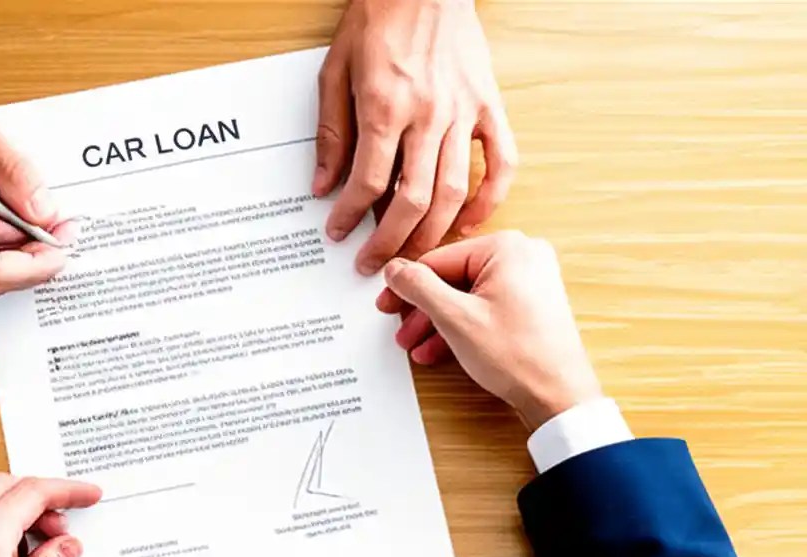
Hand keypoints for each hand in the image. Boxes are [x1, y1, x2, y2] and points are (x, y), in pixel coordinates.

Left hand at [316, 0, 517, 273]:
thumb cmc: (377, 20)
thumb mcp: (335, 71)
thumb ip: (331, 132)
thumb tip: (322, 184)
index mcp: (385, 106)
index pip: (367, 183)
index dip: (349, 217)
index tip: (338, 234)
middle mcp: (428, 115)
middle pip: (412, 200)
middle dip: (389, 242)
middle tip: (372, 264)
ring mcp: (463, 113)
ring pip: (454, 192)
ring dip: (431, 233)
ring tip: (412, 258)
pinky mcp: (489, 106)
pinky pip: (501, 162)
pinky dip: (490, 199)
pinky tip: (470, 223)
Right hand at [377, 232, 601, 428]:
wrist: (560, 396)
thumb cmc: (520, 357)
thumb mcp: (454, 318)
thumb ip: (419, 287)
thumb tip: (395, 269)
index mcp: (506, 248)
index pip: (438, 260)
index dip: (407, 287)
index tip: (388, 304)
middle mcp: (523, 255)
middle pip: (452, 277)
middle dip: (424, 310)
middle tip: (402, 329)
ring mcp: (530, 278)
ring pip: (467, 295)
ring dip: (439, 322)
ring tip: (417, 345)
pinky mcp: (532, 301)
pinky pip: (485, 305)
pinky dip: (462, 325)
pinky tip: (440, 348)